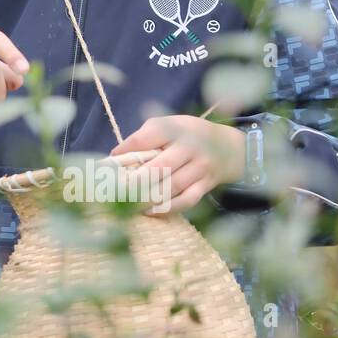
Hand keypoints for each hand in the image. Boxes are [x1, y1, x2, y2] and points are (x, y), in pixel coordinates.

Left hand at [109, 115, 245, 213]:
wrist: (227, 146)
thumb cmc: (186, 135)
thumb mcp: (168, 126)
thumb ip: (144, 138)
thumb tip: (116, 156)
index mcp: (173, 128)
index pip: (145, 139)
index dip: (126, 151)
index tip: (110, 163)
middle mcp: (188, 147)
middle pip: (159, 167)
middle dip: (135, 182)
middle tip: (117, 191)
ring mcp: (200, 167)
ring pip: (171, 187)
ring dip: (148, 198)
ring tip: (129, 205)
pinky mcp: (207, 184)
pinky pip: (187, 200)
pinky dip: (168, 208)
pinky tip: (150, 211)